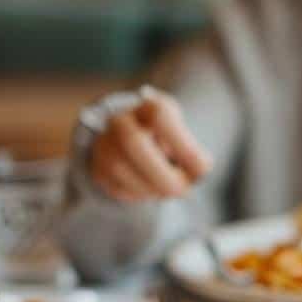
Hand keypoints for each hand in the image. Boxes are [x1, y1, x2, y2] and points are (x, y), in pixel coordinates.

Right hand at [89, 88, 211, 201]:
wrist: (133, 139)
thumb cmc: (166, 139)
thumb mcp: (184, 138)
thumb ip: (193, 154)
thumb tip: (200, 170)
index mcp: (148, 107)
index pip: (160, 117)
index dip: (183, 145)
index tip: (203, 168)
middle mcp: (120, 121)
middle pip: (133, 142)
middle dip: (162, 174)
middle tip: (183, 190)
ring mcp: (105, 144)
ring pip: (122, 169)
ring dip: (152, 187)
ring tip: (168, 188)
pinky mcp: (98, 168)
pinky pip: (117, 187)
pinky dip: (140, 194)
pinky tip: (151, 189)